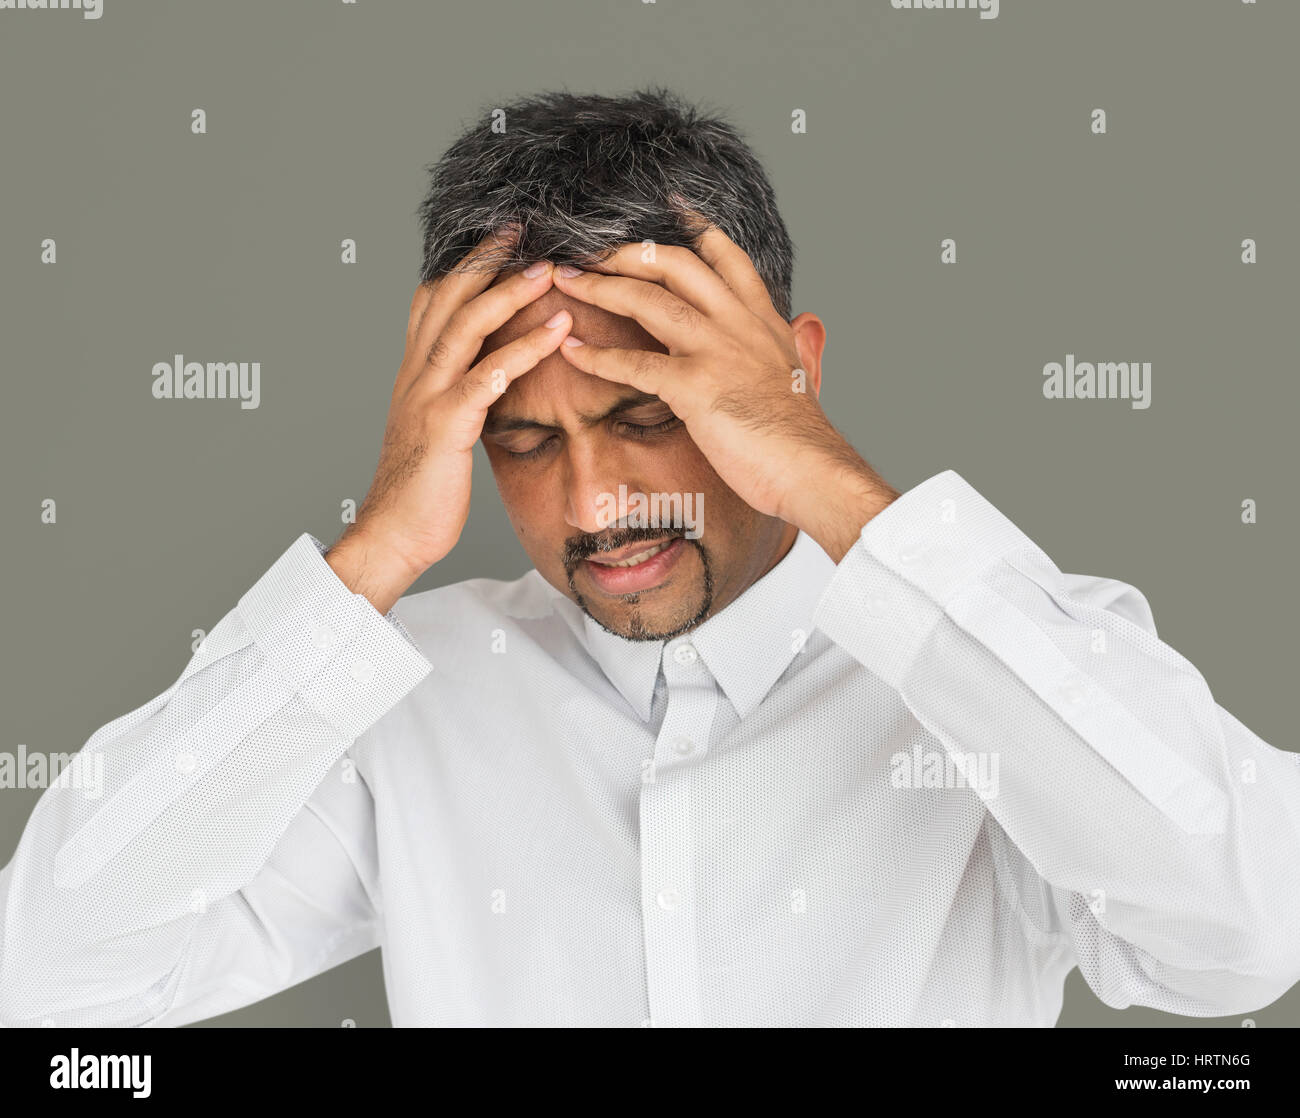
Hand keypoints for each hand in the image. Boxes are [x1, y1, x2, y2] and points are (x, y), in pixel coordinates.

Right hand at [327, 229, 570, 611]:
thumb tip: (488, 378)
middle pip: (448, 298)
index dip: (464, 264)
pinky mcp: (445, 425)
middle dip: (486, 258)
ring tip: (548, 268)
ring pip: (466, 326)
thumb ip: (457, 396)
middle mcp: (416, 374)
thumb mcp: (438, 430)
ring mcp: (427, 396)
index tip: (499, 237)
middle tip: (524, 227)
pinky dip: (523, 350)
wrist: (393, 534)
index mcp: (414, 373)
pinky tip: (556, 332)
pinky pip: (486, 377)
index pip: (434, 301)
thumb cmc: (422, 489)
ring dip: (509, 292)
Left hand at [551, 219, 896, 560]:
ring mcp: (716, 351)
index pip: (727, 258)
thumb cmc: (803, 435)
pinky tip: (571, 351)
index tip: (671, 207)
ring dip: (601, 287)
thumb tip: (807, 323)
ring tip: (567, 281)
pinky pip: (634, 362)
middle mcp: (738, 324)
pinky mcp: (695, 386)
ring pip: (649, 300)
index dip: (697, 229)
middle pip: (676, 265)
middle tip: (591, 250)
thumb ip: (800, 344)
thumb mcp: (805, 373)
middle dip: (628, 252)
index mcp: (763, 320)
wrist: (812, 469)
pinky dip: (598, 356)